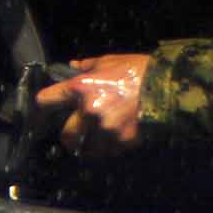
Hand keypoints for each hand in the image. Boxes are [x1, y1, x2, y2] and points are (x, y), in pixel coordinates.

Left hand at [31, 53, 148, 146]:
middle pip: (66, 135)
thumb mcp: (110, 61)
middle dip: (69, 137)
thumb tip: (73, 65)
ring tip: (96, 143)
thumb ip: (88, 66)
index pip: (49, 99)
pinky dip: (110, 148)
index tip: (46, 105)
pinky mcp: (121, 141)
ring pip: (87, 149)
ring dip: (90, 147)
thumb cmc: (138, 70)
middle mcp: (88, 111)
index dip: (45, 102)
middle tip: (74, 137)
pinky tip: (115, 141)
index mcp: (81, 88)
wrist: (167, 86)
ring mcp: (104, 129)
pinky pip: (109, 151)